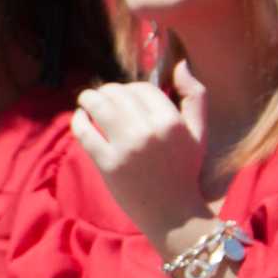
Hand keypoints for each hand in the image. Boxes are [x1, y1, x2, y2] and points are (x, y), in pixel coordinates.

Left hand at [71, 63, 212, 255]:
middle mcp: (148, 131)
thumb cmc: (186, 169)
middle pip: (119, 94)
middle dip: (109, 90)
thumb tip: (180, 64)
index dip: (133, 88)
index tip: (128, 95)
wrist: (172, 212)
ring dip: (89, 98)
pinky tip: (80, 117)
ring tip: (88, 99)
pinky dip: (78, 120)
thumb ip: (195, 95)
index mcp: (171, 121)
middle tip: (105, 95)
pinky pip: (85, 132)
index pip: (143, 88)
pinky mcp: (107, 164)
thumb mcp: (199, 131)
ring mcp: (126, 148)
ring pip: (99, 107)